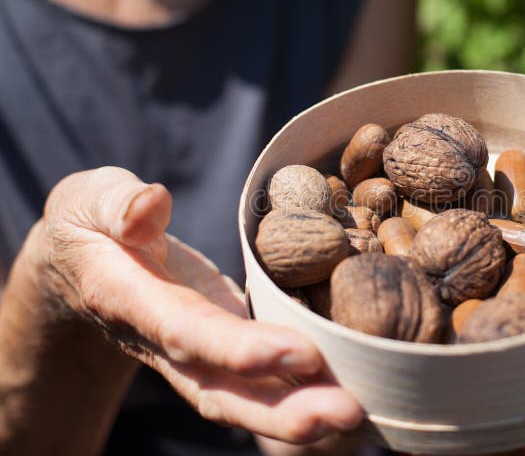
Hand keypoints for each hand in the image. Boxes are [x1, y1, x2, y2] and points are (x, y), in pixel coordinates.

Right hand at [30, 166, 362, 442]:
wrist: (77, 271)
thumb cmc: (89, 225)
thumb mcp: (89, 200)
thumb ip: (119, 205)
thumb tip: (154, 203)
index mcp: (130, 300)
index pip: (188, 331)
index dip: (242, 349)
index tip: (303, 354)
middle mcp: (166, 341)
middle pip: (223, 389)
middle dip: (284, 408)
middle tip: (349, 411)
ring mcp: (195, 353)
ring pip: (244, 396)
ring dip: (300, 411)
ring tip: (357, 413)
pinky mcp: (221, 346)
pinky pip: (258, 380)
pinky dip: (299, 392)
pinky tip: (347, 391)